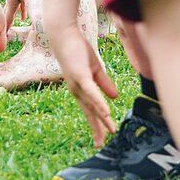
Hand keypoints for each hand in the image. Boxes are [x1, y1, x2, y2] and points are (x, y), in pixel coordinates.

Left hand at [54, 24, 117, 146]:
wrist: (65, 35)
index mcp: (81, 89)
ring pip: (92, 104)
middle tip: (101, 144)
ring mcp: (78, 83)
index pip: (90, 110)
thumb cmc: (78, 50)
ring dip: (102, 118)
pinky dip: (99, 102)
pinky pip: (92, 92)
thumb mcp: (94, 70)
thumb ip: (104, 84)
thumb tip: (115, 98)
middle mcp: (77, 90)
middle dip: (97, 128)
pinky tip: (106, 112)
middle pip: (90, 112)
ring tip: (110, 131)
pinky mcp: (80, 75)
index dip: (97, 124)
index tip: (101, 139)